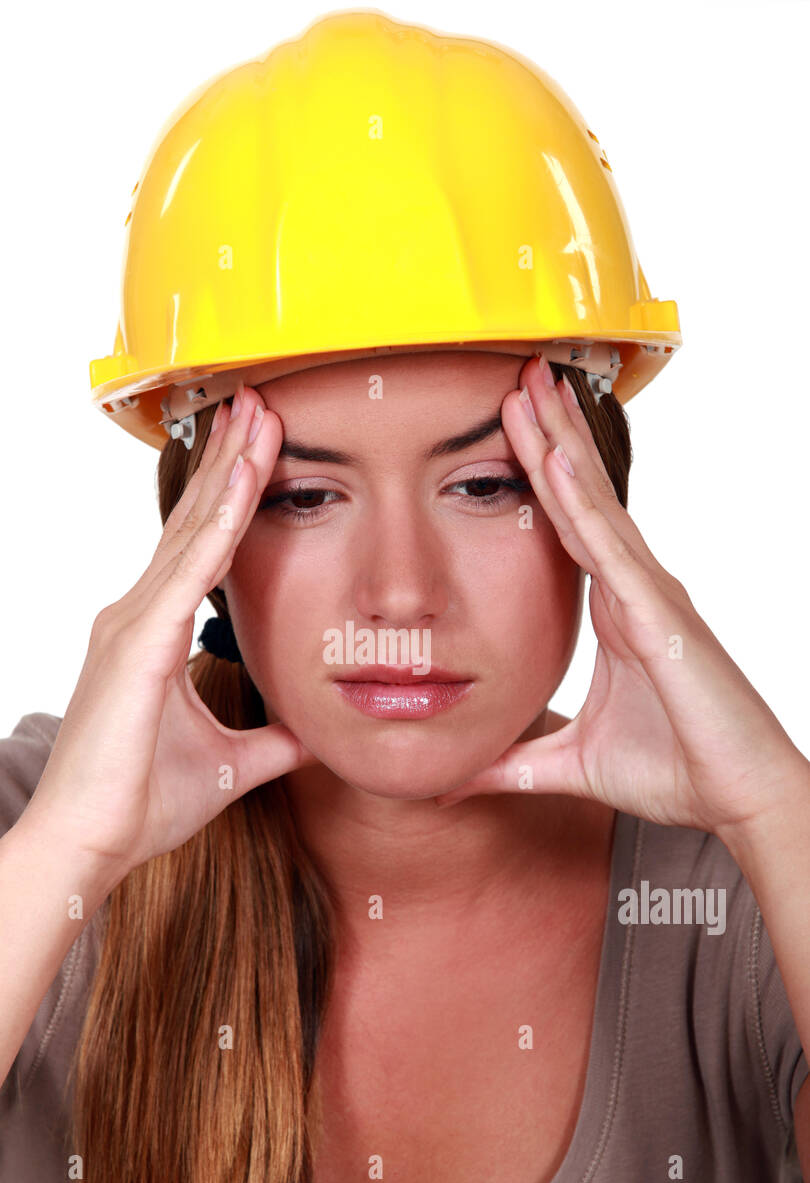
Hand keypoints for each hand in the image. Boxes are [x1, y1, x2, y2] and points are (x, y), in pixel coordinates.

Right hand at [21, 386, 315, 883]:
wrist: (89, 843)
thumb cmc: (140, 804)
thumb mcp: (229, 763)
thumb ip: (270, 742)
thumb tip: (310, 735)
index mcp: (152, 634)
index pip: (199, 548)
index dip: (230, 495)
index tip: (259, 447)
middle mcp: (136, 614)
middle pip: (193, 522)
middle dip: (230, 459)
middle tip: (260, 400)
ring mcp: (131, 623)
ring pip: (192, 531)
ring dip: (230, 470)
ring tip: (259, 414)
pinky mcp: (138, 643)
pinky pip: (190, 569)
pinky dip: (220, 521)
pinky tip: (246, 479)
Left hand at [434, 354, 806, 842]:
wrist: (737, 798)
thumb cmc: (675, 771)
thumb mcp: (572, 764)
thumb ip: (514, 764)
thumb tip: (453, 782)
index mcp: (617, 610)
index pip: (568, 526)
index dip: (542, 472)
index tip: (510, 424)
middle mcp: (634, 588)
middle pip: (582, 497)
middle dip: (550, 434)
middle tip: (518, 376)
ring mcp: (649, 594)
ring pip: (595, 505)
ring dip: (559, 445)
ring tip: (529, 389)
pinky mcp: (660, 614)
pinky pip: (611, 548)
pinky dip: (580, 504)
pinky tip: (552, 461)